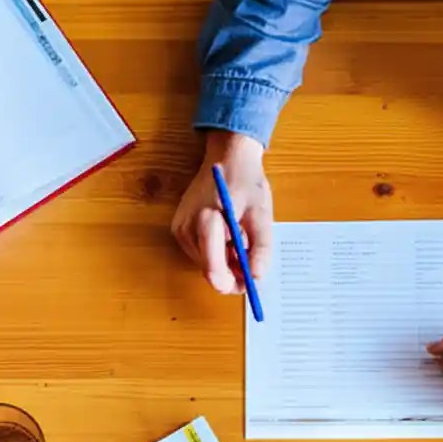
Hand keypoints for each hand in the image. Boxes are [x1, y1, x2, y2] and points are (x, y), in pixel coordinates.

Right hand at [171, 131, 272, 293]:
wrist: (228, 158)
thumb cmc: (245, 182)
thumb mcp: (262, 215)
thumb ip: (260, 248)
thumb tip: (256, 277)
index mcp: (206, 222)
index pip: (214, 271)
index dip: (233, 283)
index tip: (250, 283)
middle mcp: (186, 229)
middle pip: (210, 272)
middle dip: (232, 271)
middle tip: (251, 258)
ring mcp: (180, 231)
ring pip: (207, 266)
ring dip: (226, 261)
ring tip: (239, 237)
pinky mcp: (180, 231)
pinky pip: (203, 255)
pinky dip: (218, 252)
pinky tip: (227, 234)